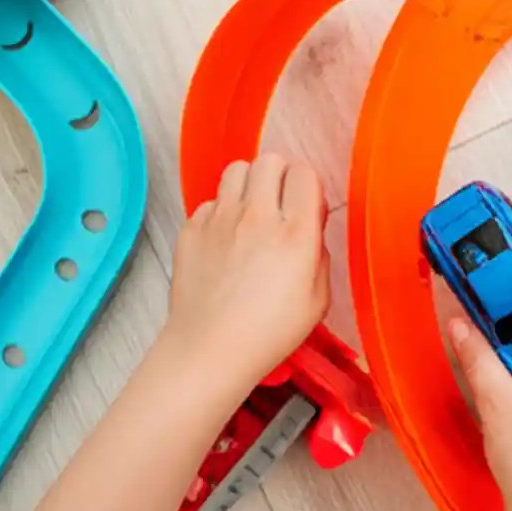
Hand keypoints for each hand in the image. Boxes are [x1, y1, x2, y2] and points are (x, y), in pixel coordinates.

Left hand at [163, 153, 330, 384]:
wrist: (210, 349)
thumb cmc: (269, 333)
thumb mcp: (317, 300)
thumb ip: (319, 253)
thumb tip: (311, 227)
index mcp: (295, 235)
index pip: (304, 174)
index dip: (308, 187)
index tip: (306, 207)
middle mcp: (257, 217)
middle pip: (270, 161)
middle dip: (280, 177)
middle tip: (279, 204)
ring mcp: (220, 220)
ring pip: (236, 169)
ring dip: (249, 185)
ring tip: (251, 213)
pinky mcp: (192, 229)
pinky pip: (211, 201)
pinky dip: (221, 211)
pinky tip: (225, 239)